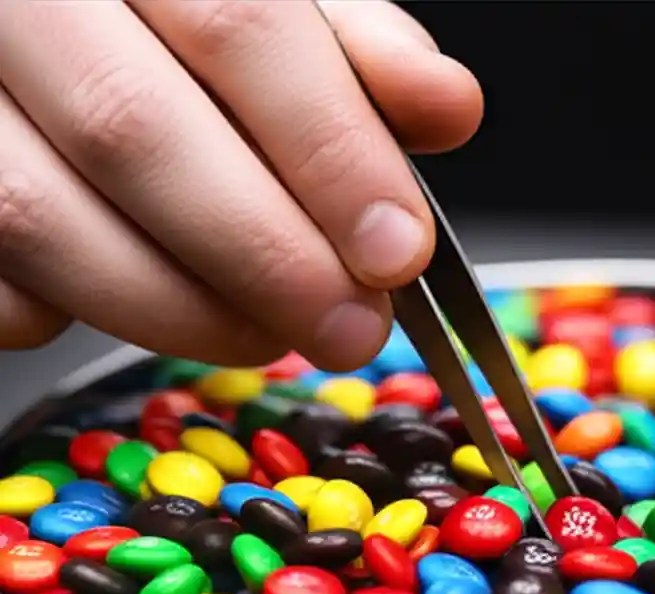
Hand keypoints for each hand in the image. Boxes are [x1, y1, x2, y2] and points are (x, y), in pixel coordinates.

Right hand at [0, 0, 481, 370]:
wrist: (41, 19)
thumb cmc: (172, 17)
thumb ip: (356, 47)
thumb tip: (446, 107)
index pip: (243, 29)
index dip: (329, 150)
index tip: (397, 251)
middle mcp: (25, 0)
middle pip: (135, 130)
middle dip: (265, 254)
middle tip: (348, 327)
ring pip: (41, 215)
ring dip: (178, 305)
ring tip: (267, 332)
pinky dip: (67, 312)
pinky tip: (145, 304)